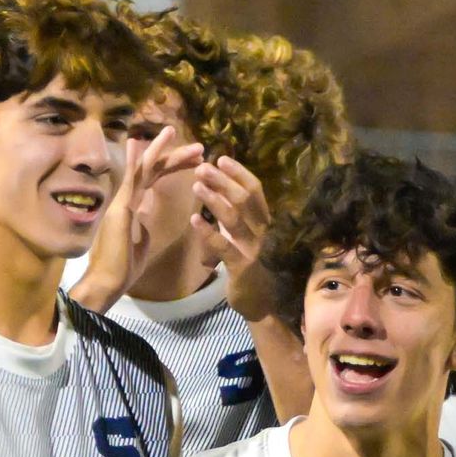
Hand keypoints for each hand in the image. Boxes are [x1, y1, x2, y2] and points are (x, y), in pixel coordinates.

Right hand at [68, 126, 204, 312]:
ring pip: (143, 168)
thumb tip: (148, 213)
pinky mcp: (121, 208)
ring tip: (174, 131)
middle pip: (153, 169)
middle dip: (175, 156)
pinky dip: (136, 161)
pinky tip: (141, 144)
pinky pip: (130, 180)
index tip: (197, 161)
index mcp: (134, 204)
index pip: (156, 177)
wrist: (109, 281)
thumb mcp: (141, 238)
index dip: (175, 166)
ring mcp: (122, 200)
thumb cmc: (124, 265)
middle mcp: (126, 197)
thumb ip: (144, 222)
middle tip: (199, 147)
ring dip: (160, 150)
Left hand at [189, 157, 273, 309]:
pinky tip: (194, 220)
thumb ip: (231, 210)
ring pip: (235, 218)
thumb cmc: (244, 261)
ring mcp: (252, 248)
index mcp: (261, 220)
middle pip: (244, 199)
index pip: (255, 190)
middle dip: (223, 181)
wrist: (257, 298)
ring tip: (196, 186)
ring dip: (215, 200)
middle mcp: (261, 231)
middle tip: (202, 168)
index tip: (221, 158)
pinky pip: (224, 246)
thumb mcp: (239, 232)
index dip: (239, 172)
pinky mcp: (241, 266)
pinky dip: (208, 232)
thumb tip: (215, 182)